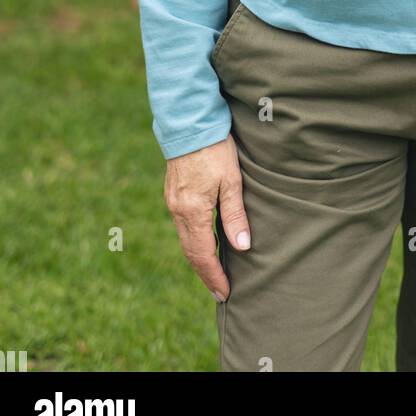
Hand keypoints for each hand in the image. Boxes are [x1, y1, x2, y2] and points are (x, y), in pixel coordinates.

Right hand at [164, 133, 250, 301]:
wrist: (189, 122)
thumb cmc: (214, 148)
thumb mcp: (232, 180)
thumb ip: (235, 214)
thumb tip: (242, 246)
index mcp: (193, 210)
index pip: (203, 254)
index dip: (214, 276)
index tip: (225, 293)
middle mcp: (178, 210)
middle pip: (191, 253)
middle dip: (206, 274)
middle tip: (220, 292)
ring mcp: (173, 202)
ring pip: (185, 240)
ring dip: (199, 259)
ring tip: (214, 273)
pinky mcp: (173, 193)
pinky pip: (183, 226)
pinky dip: (194, 241)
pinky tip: (205, 243)